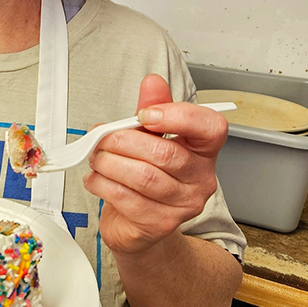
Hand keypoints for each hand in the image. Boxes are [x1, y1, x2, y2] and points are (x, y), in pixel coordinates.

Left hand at [83, 74, 227, 255]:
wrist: (140, 224)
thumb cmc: (147, 176)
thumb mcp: (150, 137)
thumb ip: (153, 108)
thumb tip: (153, 82)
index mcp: (203, 151)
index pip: (212, 127)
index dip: (178, 116)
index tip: (146, 115)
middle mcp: (200, 179)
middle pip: (164, 153)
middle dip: (123, 141)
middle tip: (102, 138)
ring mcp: (183, 205)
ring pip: (142, 176)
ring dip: (109, 163)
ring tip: (97, 158)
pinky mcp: (160, 224)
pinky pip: (126, 198)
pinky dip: (102, 183)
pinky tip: (95, 178)